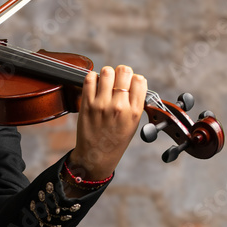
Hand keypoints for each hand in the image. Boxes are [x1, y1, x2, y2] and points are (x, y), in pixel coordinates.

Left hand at [69, 64, 146, 180]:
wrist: (97, 155)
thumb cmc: (115, 139)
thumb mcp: (133, 123)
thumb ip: (135, 102)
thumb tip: (132, 81)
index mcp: (134, 111)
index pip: (139, 80)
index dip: (133, 79)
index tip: (129, 84)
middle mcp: (119, 106)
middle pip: (124, 71)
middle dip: (120, 73)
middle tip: (116, 81)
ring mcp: (102, 104)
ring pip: (106, 71)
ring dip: (106, 74)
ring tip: (105, 82)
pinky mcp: (87, 104)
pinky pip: (90, 78)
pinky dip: (92, 77)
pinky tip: (94, 85)